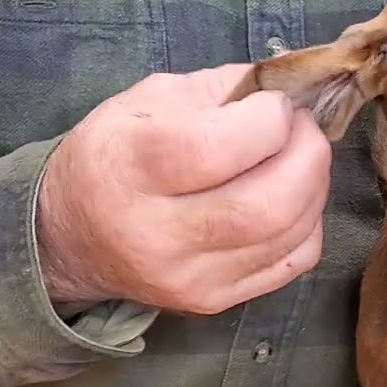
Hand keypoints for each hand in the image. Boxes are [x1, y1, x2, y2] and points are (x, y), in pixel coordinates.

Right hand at [36, 64, 332, 312]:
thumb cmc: (116, 155)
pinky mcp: (213, 300)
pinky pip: (293, 261)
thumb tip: (290, 86)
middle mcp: (155, 232)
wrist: (70, 237)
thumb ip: (221, 88)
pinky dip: (308, 224)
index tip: (276, 104)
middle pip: (268, 201)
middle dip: (309, 154)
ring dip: (315, 186)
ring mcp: (188, 276)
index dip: (269, 119)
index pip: (220, 147)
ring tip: (302, 159)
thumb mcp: (146, 101)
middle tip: (304, 130)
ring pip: (288, 233)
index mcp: (130, 166)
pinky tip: (291, 201)